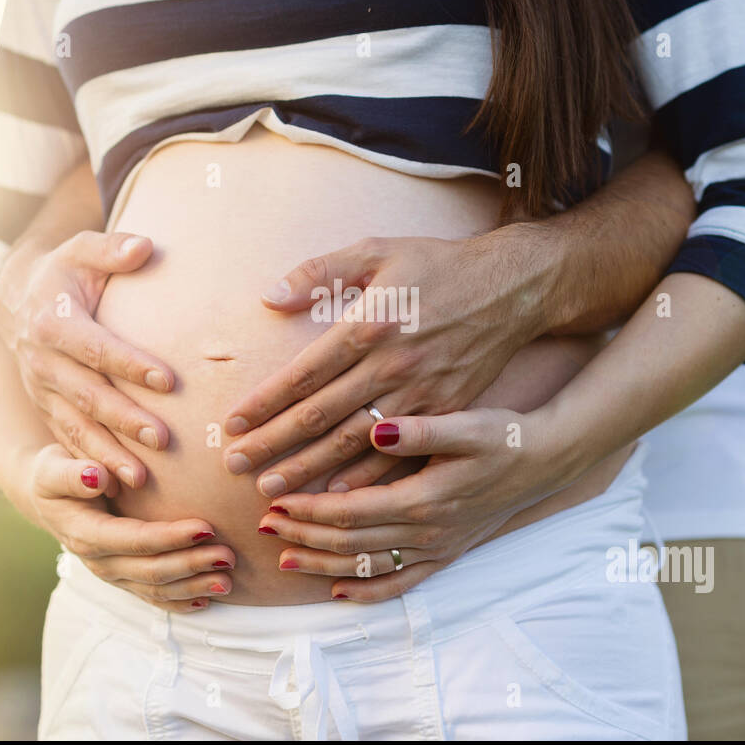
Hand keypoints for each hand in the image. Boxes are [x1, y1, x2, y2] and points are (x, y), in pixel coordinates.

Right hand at [0, 230, 174, 487]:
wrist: (17, 298)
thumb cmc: (66, 272)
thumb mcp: (82, 249)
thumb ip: (112, 249)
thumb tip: (145, 247)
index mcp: (53, 323)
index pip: (97, 347)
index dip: (131, 364)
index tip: (168, 380)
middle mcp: (42, 362)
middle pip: (88, 395)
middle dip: (125, 419)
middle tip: (164, 439)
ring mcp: (41, 392)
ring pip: (75, 428)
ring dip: (108, 455)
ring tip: (142, 479)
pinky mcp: (47, 410)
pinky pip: (68, 443)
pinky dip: (92, 467)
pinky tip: (120, 488)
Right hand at [14, 444, 235, 612]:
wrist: (48, 498)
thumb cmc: (56, 473)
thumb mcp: (53, 467)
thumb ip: (72, 473)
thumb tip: (96, 475)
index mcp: (86, 533)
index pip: (134, 539)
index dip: (170, 537)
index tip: (205, 527)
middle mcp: (100, 561)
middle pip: (151, 570)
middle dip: (191, 564)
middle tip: (228, 555)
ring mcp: (112, 575)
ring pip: (156, 589)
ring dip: (193, 586)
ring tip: (228, 581)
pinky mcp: (123, 579)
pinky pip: (153, 598)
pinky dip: (181, 601)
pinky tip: (207, 600)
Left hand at [221, 231, 549, 495]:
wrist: (513, 288)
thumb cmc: (438, 265)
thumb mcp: (378, 249)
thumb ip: (320, 271)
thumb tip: (271, 297)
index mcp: (369, 326)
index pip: (303, 374)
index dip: (264, 402)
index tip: (231, 425)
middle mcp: (392, 365)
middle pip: (320, 415)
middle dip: (273, 444)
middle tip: (234, 467)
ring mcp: (420, 393)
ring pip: (353, 442)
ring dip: (309, 468)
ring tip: (271, 490)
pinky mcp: (445, 411)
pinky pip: (397, 453)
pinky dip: (364, 477)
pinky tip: (335, 494)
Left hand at [257, 405, 580, 601]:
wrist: (545, 461)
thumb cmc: (504, 436)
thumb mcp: (467, 424)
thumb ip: (420, 430)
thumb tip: (377, 430)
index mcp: (424, 499)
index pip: (350, 511)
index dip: (308, 508)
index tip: (274, 499)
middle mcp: (427, 532)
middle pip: (350, 542)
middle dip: (304, 534)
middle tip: (264, 524)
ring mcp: (437, 549)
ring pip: (368, 566)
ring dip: (323, 563)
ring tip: (285, 557)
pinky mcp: (446, 554)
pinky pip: (400, 584)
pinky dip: (366, 592)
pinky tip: (337, 592)